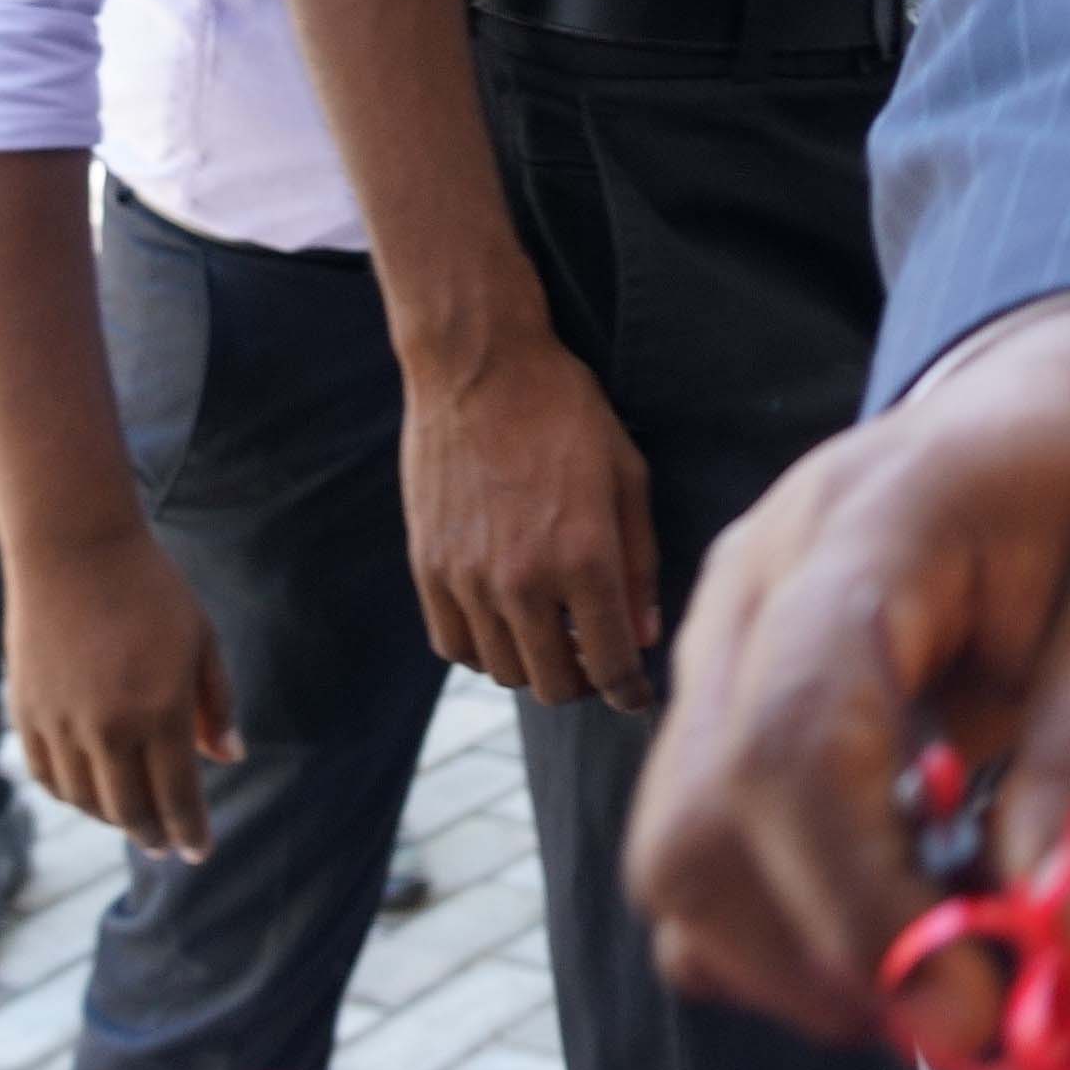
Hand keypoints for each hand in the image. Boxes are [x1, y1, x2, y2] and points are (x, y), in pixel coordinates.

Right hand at [11, 524, 241, 858]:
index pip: (178, 794)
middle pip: (130, 809)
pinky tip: (91, 795)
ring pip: (87, 801)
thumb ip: (217, 704)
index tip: (200, 852)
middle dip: (154, 834)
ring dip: (113, 819)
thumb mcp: (201, 640)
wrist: (74, 551)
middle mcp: (106, 729)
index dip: (191, 830)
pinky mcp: (26, 717)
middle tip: (169, 846)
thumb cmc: (151, 590)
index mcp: (159, 710)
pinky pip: (48, 778)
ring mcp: (60, 726)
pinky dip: (72, 796)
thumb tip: (229, 758)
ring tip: (135, 822)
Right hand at [401, 325, 660, 709]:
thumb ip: (639, 562)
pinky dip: (484, 650)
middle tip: (599, 661)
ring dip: (535, 666)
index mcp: (583, 558)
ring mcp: (467, 580)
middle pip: (554, 683)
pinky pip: (454, 647)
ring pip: (504, 672)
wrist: (479, 370)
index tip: (637, 699)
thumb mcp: (628, 475)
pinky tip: (506, 623)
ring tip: (555, 636)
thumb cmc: (566, 413)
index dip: (630, 691)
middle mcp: (522, 581)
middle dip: (585, 683)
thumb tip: (643, 633)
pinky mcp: (427, 570)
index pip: (611, 662)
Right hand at [627, 298, 1069, 1053]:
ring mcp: (723, 638)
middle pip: (705, 820)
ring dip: (808, 960)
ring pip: (682, 858)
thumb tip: (1053, 955)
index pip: (794, 736)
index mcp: (874, 520)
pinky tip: (908, 913)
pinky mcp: (727, 699)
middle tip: (985, 1012)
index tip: (971, 1008)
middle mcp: (757, 578)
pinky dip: (790, 931)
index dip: (862, 902)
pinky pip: (705, 858)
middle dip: (834, 957)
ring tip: (960, 964)